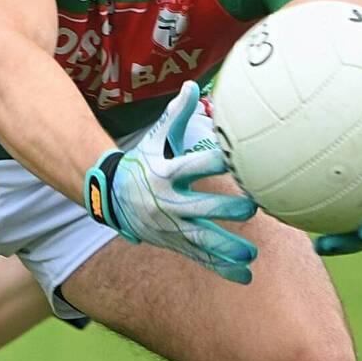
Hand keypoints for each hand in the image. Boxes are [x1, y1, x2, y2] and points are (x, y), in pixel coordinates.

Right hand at [85, 82, 259, 282]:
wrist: (110, 197)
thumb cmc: (142, 163)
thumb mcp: (155, 139)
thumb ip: (175, 115)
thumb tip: (191, 84)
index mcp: (165, 174)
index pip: (191, 167)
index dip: (212, 162)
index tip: (234, 160)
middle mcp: (167, 203)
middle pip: (199, 209)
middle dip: (224, 211)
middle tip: (250, 209)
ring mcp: (170, 227)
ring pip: (201, 241)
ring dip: (226, 249)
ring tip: (250, 255)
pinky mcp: (173, 243)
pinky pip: (199, 258)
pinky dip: (221, 269)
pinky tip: (245, 276)